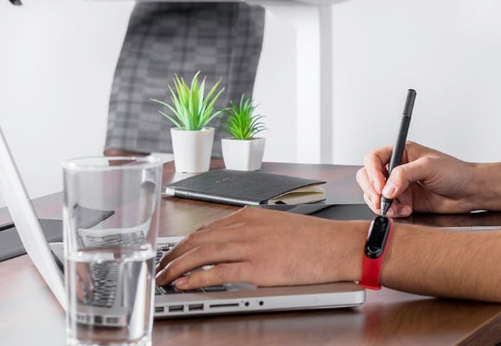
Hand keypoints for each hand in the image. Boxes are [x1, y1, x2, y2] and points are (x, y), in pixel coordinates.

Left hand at [155, 207, 362, 289]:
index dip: (185, 242)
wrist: (339, 246)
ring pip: (202, 253)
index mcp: (252, 216)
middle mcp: (247, 227)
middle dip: (174, 254)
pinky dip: (198, 278)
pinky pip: (219, 272)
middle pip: (198, 238)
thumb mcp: (280, 226)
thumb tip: (235, 246)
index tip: (174, 252)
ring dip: (178, 266)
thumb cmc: (316, 240)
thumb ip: (255, 232)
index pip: (208, 227)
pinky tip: (185, 284)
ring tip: (164, 278)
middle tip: (161, 267)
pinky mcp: (258, 267)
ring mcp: (252, 246)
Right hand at [356, 141, 480, 217]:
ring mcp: (399, 187)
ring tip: (398, 208)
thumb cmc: (455, 172)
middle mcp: (397, 169)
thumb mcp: (429, 167)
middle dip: (372, 191)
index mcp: (401, 153)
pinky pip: (387, 209)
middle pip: (368, 178)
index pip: (373, 159)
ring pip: (374, 196)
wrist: (468, 192)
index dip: (372, 173)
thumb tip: (387, 188)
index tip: (380, 186)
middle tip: (382, 201)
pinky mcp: (403, 203)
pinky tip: (406, 211)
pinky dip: (392, 212)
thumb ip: (405, 175)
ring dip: (382, 204)